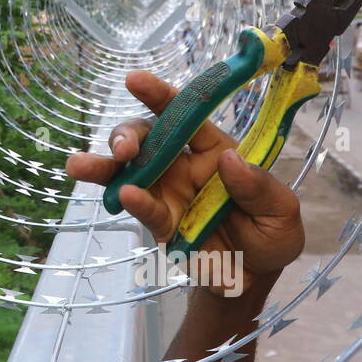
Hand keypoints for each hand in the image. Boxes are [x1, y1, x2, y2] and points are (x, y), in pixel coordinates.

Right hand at [65, 70, 302, 295]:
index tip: (134, 81)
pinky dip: (133, 201)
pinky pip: (143, 208)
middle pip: (147, 137)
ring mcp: (167, 193)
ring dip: (104, 165)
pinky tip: (125, 197)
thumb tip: (230, 160)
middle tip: (124, 148)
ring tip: (79, 166)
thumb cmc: (270, 236)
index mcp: (215, 150)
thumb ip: (261, 187)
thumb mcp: (282, 212)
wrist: (253, 280)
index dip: (161, 96)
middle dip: (127, 134)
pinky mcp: (160, 222)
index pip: (187, 116)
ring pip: (129, 170)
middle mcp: (184, 165)